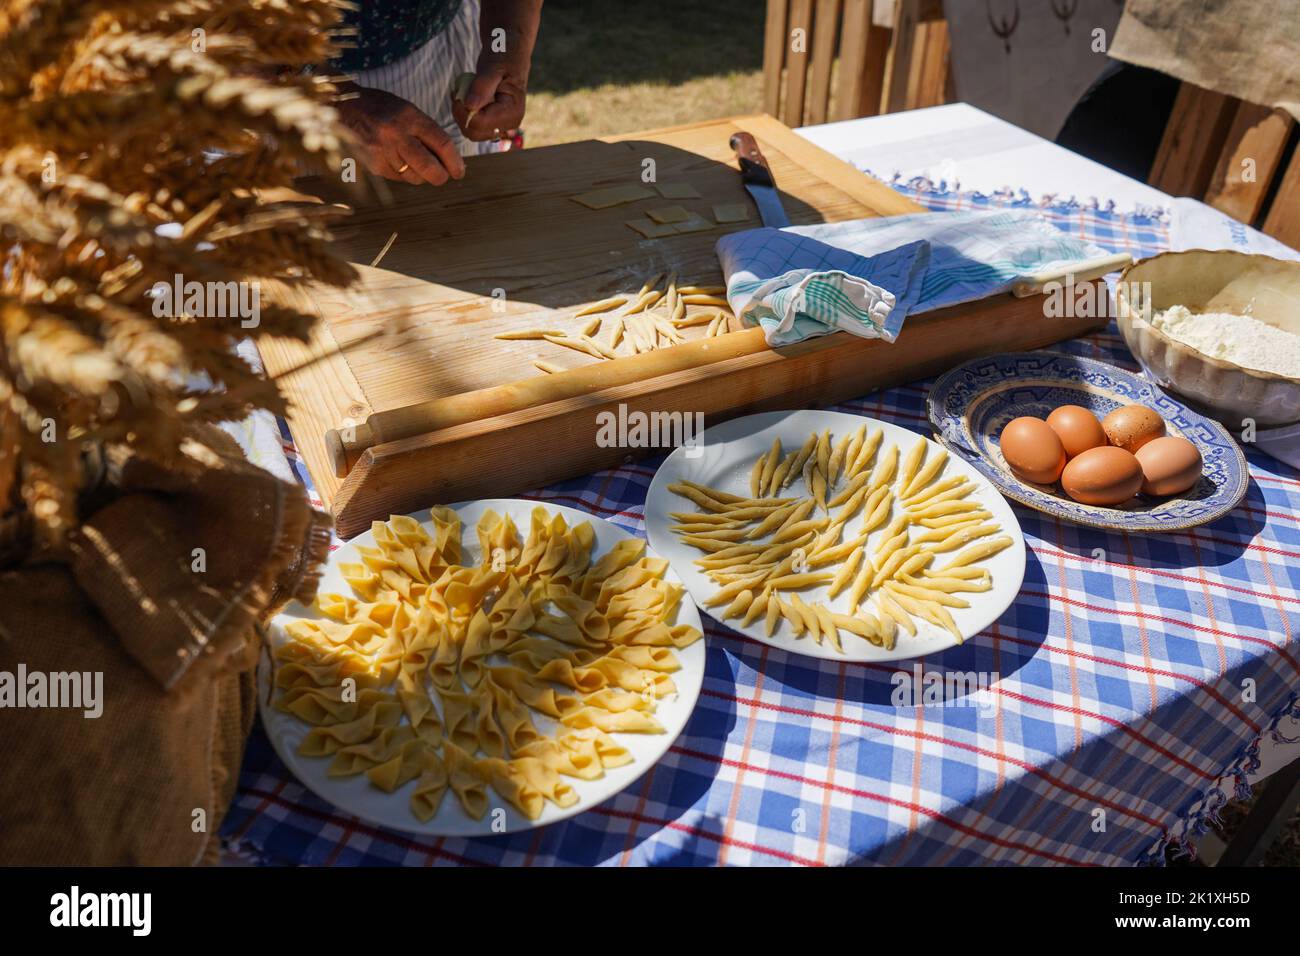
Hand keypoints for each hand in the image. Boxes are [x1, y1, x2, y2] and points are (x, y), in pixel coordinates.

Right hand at [336, 84, 465, 184]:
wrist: (344, 107)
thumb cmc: (381, 108)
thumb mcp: (406, 110)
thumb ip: (426, 132)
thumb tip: (448, 159)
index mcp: (409, 116)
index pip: (441, 143)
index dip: (454, 161)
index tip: (459, 170)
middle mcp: (396, 134)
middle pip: (429, 168)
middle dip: (441, 176)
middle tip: (444, 176)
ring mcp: (382, 151)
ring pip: (414, 177)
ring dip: (421, 176)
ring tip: (416, 164)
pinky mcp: (372, 164)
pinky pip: (397, 178)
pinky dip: (403, 175)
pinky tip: (398, 162)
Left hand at [451, 57, 527, 141]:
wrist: (509, 53)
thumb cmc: (503, 55)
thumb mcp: (493, 66)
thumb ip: (482, 86)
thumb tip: (471, 106)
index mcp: (513, 112)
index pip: (479, 123)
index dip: (463, 110)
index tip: (458, 91)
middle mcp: (509, 125)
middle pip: (474, 133)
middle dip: (461, 113)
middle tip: (459, 91)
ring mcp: (501, 127)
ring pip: (470, 132)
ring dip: (461, 113)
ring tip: (464, 92)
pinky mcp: (493, 124)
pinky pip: (472, 127)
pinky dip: (464, 114)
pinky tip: (466, 98)